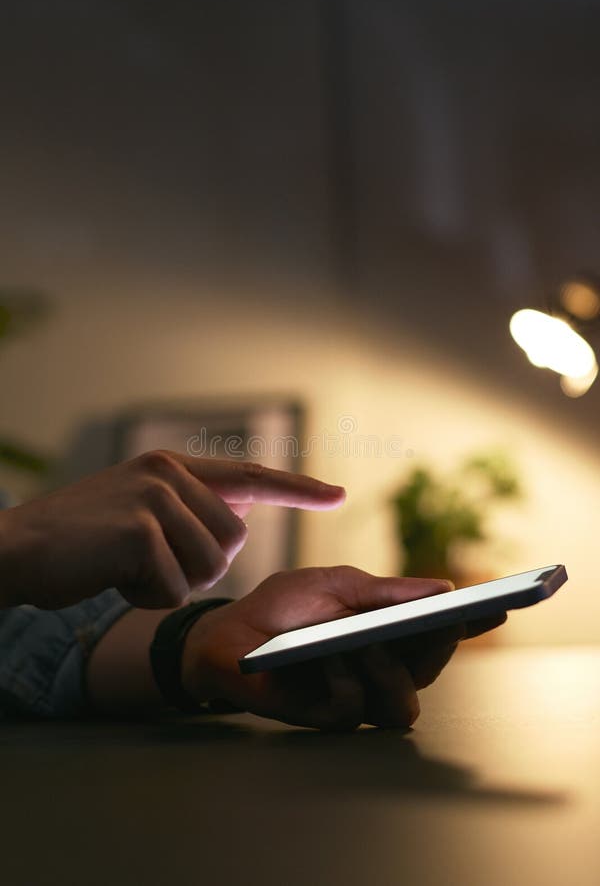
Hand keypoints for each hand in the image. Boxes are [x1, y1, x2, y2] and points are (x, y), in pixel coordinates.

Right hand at [0, 451, 344, 609]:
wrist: (17, 551)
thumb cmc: (82, 544)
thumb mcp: (140, 513)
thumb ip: (188, 510)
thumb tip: (240, 517)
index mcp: (172, 467)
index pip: (250, 475)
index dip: (297, 489)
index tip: (337, 494)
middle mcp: (168, 472)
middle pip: (233, 541)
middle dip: (200, 567)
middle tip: (148, 564)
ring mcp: (153, 496)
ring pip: (211, 566)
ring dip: (173, 585)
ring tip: (129, 568)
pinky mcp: (139, 528)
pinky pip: (175, 588)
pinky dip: (148, 598)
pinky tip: (115, 579)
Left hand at [181, 566, 505, 730]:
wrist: (228, 633)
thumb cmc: (283, 607)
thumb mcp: (336, 584)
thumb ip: (386, 591)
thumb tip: (442, 588)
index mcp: (386, 633)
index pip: (437, 635)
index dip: (470, 624)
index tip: (496, 608)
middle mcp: (378, 668)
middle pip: (429, 669)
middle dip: (435, 647)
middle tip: (439, 623)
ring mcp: (356, 695)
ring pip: (402, 702)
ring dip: (389, 669)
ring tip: (366, 641)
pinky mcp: (326, 716)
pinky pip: (355, 707)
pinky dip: (344, 678)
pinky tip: (327, 655)